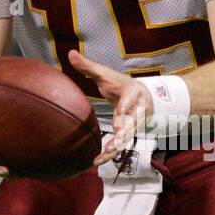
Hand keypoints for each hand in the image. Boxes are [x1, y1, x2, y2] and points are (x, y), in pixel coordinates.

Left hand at [68, 50, 153, 164]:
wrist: (144, 95)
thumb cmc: (120, 84)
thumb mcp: (106, 74)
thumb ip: (88, 66)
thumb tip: (70, 53)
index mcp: (133, 92)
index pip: (131, 99)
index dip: (126, 106)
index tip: (120, 113)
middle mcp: (138, 110)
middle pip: (132, 122)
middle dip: (124, 133)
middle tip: (115, 141)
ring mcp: (135, 123)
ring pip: (127, 137)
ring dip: (116, 148)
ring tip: (102, 157)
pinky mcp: (129, 133)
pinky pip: (121, 144)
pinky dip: (111, 153)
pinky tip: (97, 161)